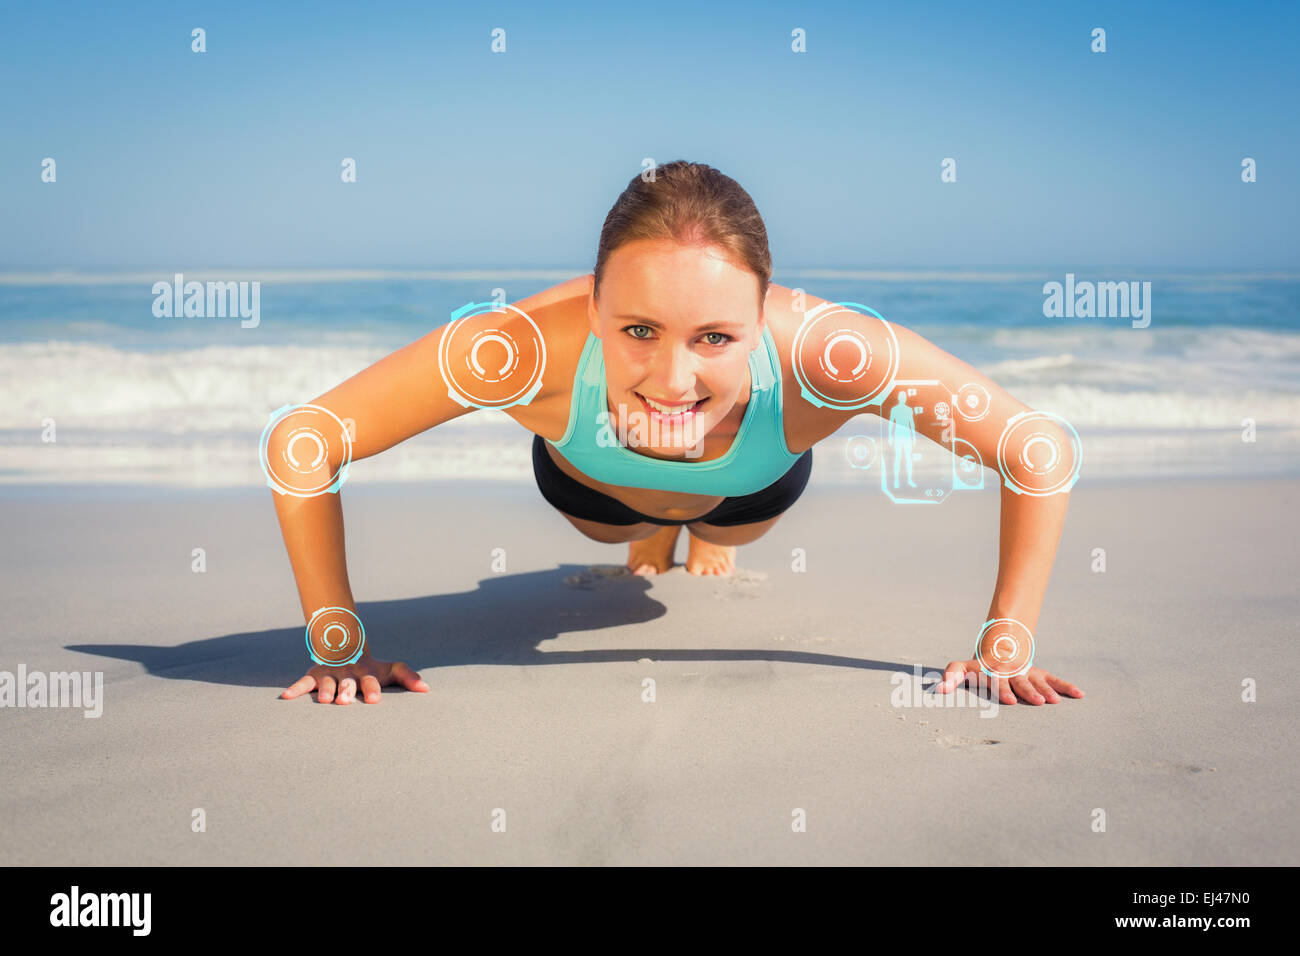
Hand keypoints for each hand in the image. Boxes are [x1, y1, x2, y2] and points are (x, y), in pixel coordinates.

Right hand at [281, 652, 428, 704]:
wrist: (345, 648)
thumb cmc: (371, 669)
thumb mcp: (390, 670)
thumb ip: (409, 676)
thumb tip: (427, 689)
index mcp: (368, 674)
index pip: (371, 682)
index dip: (372, 689)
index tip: (374, 700)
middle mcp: (348, 674)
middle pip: (348, 683)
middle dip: (347, 691)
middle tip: (345, 701)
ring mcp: (330, 675)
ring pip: (327, 683)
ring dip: (325, 691)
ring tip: (325, 701)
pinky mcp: (314, 676)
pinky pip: (303, 682)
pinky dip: (295, 689)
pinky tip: (286, 697)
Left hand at [936, 659, 1082, 705]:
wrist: (997, 650)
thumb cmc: (978, 667)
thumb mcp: (962, 668)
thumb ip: (950, 677)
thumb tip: (938, 690)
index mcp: (994, 673)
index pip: (998, 683)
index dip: (1003, 691)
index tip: (1009, 700)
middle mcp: (1012, 673)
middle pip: (1020, 683)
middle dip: (1028, 692)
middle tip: (1037, 702)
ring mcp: (1027, 673)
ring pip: (1038, 682)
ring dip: (1046, 691)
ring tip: (1055, 701)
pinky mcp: (1039, 674)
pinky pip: (1054, 680)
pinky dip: (1066, 686)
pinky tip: (1079, 694)